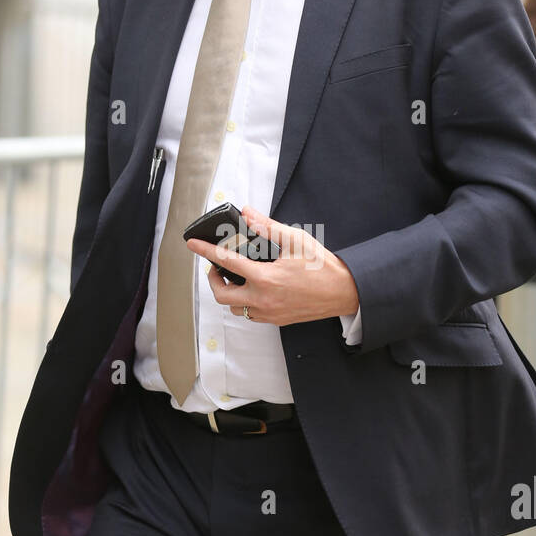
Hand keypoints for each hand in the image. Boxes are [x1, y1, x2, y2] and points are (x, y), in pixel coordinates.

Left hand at [186, 205, 359, 325]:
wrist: (343, 292)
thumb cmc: (323, 267)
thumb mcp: (296, 241)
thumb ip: (268, 227)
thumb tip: (248, 214)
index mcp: (265, 278)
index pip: (226, 262)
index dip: (205, 251)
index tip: (192, 244)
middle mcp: (263, 299)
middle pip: (222, 295)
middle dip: (213, 279)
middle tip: (217, 267)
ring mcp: (269, 313)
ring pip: (235, 308)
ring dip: (230, 293)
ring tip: (236, 278)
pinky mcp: (277, 320)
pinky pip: (251, 315)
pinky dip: (245, 303)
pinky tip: (254, 289)